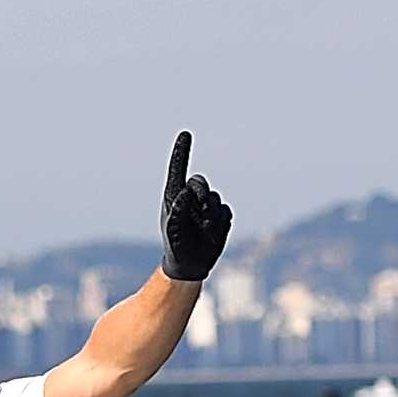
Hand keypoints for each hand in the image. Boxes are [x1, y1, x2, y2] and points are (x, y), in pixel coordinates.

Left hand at [158, 130, 232, 280]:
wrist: (190, 263)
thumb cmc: (176, 243)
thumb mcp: (173, 227)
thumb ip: (178, 208)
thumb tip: (186, 191)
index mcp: (174, 195)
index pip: (178, 169)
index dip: (182, 151)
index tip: (185, 134)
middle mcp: (190, 197)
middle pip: (200, 182)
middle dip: (200, 192)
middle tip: (197, 208)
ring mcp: (206, 206)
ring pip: (214, 199)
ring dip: (208, 215)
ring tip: (200, 230)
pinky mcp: (220, 215)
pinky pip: (225, 212)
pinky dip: (219, 223)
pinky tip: (211, 234)